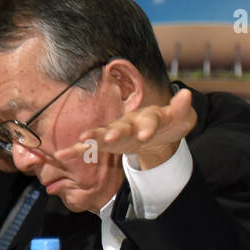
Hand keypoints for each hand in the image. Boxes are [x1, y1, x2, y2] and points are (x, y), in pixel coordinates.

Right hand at [74, 87, 195, 168]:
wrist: (158, 133)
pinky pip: (90, 146)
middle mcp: (130, 121)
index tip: (146, 134)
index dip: (147, 126)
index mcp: (149, 116)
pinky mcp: (107, 143)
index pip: (150, 119)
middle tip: (110, 138)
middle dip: (116, 131)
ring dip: (94, 137)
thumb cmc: (169, 123)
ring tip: (83, 141)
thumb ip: (182, 108)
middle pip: (122, 125)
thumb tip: (186, 95)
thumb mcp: (180, 118)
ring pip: (103, 133)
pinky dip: (77, 150)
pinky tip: (63, 154)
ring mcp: (116, 132)